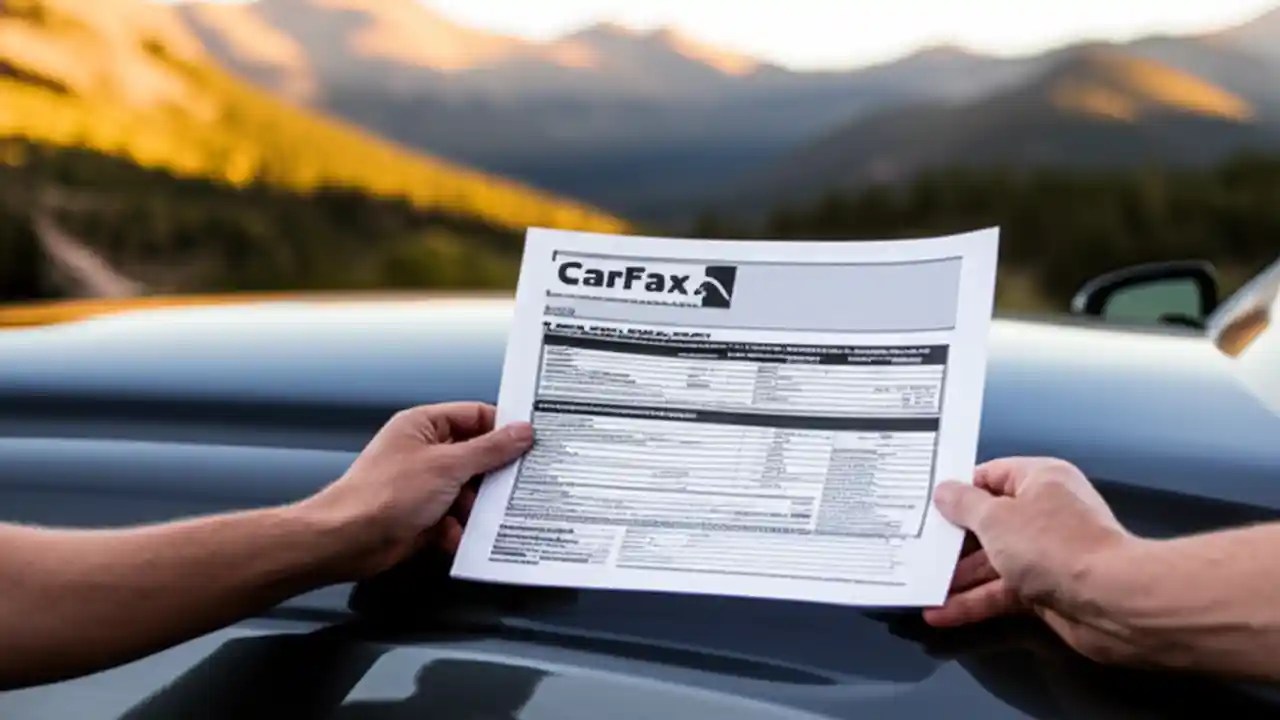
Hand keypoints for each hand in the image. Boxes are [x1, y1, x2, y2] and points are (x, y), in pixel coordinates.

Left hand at [300, 402, 532, 580]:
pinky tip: (453, 534)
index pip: (475, 416)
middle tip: (519, 483)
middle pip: (476, 456)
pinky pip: (455, 518)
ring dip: (475, 507)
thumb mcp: (447, 465)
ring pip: (469, 491)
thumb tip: (521, 432)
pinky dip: (458, 528)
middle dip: (493, 474)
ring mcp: (423, 485)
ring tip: (478, 514)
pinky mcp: (423, 515)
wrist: (347, 540)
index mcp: (424, 425)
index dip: (503, 428)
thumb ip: (490, 450)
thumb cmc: (382, 494)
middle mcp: (424, 451)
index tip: (531, 442)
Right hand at [925, 457, 1145, 663]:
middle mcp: (1044, 512)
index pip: (989, 476)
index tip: (922, 503)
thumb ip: (964, 505)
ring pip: (992, 561)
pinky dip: (974, 602)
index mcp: (1039, 480)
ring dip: (957, 577)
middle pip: (987, 522)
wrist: (1113, 601)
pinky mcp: (1046, 590)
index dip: (956, 490)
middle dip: (951, 540)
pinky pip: (1001, 591)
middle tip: (913, 547)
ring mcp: (1046, 553)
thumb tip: (943, 491)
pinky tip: (941, 614)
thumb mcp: (996, 517)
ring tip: (920, 586)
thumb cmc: (1052, 544)